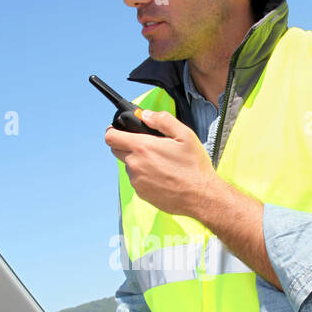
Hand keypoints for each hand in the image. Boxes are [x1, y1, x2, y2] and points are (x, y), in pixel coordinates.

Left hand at [104, 108, 218, 217]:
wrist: (200, 196)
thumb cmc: (194, 166)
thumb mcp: (184, 135)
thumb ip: (163, 120)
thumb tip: (146, 115)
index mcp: (142, 148)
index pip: (111, 137)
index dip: (112, 131)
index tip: (117, 130)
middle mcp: (134, 165)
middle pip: (116, 151)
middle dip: (126, 145)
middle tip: (145, 145)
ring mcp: (136, 181)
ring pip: (129, 166)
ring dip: (138, 162)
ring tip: (160, 163)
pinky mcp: (141, 194)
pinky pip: (137, 180)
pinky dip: (144, 176)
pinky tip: (162, 176)